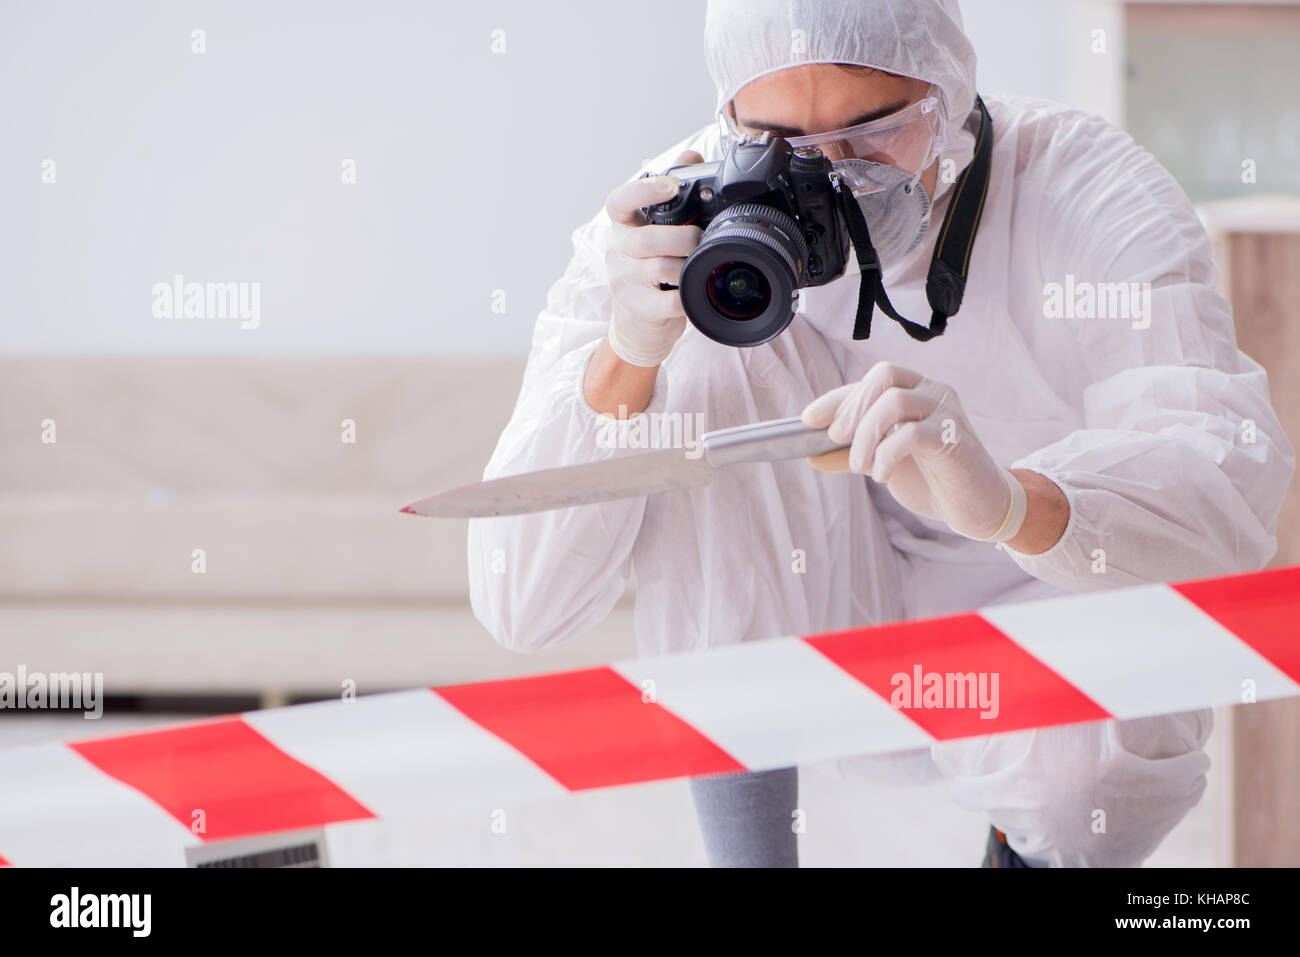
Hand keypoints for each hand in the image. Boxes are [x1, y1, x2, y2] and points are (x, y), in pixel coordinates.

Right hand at [602, 151, 703, 366]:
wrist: (638, 324)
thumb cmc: (651, 272)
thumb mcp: (655, 231)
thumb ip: (672, 195)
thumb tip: (690, 156)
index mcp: (622, 227)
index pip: (619, 202)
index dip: (643, 191)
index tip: (670, 186)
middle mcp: (617, 251)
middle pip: (646, 239)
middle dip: (681, 238)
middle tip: (699, 239)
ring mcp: (623, 281)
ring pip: (657, 269)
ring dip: (685, 267)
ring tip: (698, 266)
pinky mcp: (637, 309)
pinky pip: (667, 302)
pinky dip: (687, 298)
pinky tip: (695, 293)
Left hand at [801, 362, 1024, 541]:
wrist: (979, 507)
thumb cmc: (934, 480)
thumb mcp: (884, 464)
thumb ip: (852, 455)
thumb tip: (810, 454)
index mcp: (916, 392)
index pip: (871, 381)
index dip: (837, 398)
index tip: (808, 420)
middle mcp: (933, 392)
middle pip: (885, 375)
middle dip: (852, 407)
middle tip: (836, 439)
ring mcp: (947, 412)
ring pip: (895, 401)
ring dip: (866, 434)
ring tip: (861, 466)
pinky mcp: (955, 437)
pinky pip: (911, 434)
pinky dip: (887, 454)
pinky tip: (883, 474)